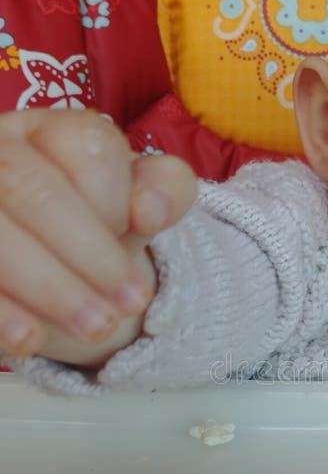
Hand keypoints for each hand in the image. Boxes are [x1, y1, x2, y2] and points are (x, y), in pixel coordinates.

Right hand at [0, 109, 195, 361]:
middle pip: (35, 191)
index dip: (116, 197)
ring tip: (95, 330)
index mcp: (49, 133)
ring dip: (48, 286)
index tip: (137, 235)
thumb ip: (165, 191)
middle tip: (128, 307)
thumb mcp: (139, 207)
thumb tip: (150, 210)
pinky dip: (0, 311)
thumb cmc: (96, 227)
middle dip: (91, 254)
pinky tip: (27, 340)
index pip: (86, 144)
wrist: (45, 275)